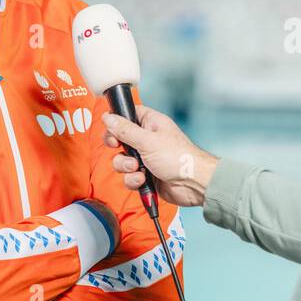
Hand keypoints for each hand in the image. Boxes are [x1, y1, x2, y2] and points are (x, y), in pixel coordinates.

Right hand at [101, 105, 218, 207]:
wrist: (193, 184)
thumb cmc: (179, 158)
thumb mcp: (147, 141)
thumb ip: (125, 130)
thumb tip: (108, 117)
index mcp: (151, 124)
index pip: (128, 116)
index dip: (116, 123)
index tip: (112, 132)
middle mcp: (147, 140)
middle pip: (120, 140)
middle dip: (118, 149)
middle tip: (123, 149)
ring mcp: (146, 158)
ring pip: (122, 161)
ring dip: (126, 167)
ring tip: (138, 168)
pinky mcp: (146, 175)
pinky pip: (129, 176)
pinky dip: (133, 179)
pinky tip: (144, 179)